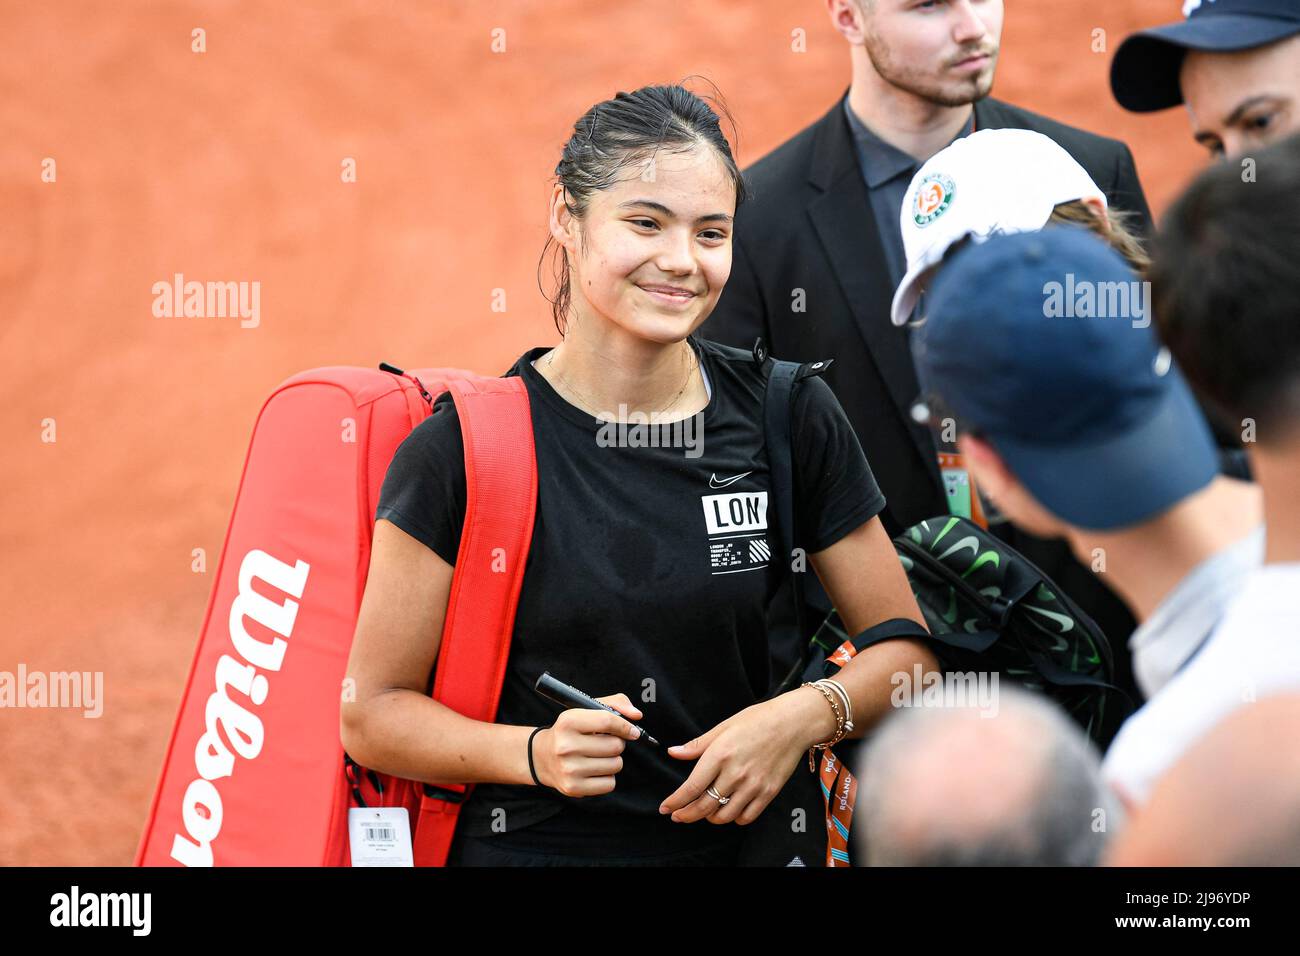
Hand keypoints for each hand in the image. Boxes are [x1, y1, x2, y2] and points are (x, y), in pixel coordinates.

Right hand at [534, 693, 642, 797]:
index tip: (632, 731)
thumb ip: (615, 704)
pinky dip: (608, 777)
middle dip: (617, 743)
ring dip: (614, 760)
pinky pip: (609, 784)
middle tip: (606, 743)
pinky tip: (595, 770)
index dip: (626, 726)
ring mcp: (569, 769)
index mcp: (568, 722)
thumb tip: (637, 715)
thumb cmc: (571, 731)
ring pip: (615, 765)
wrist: (542, 757)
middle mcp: (566, 746)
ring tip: (599, 756)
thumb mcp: (585, 710)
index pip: (607, 721)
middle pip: (615, 745)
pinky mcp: (573, 788)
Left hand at [658, 697, 810, 825]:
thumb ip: (698, 745)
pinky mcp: (768, 793)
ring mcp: (753, 786)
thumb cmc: (758, 720)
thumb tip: (673, 752)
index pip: (691, 788)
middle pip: (704, 807)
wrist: (792, 723)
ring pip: (724, 816)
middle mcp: (735, 773)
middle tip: (677, 816)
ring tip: (704, 812)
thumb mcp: (723, 726)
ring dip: (709, 818)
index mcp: (720, 755)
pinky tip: (729, 810)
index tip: (666, 808)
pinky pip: (746, 817)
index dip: (675, 802)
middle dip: (686, 815)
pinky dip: (734, 818)